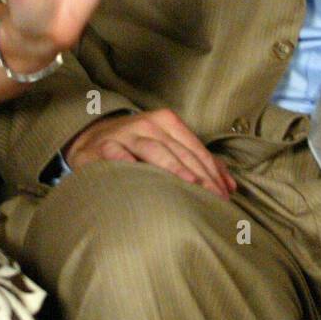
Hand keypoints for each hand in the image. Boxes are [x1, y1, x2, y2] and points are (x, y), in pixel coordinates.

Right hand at [63, 108, 238, 200]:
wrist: (90, 138)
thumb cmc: (135, 146)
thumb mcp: (165, 145)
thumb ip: (195, 161)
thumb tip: (229, 185)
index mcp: (166, 121)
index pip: (195, 147)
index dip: (212, 170)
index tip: (225, 194)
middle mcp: (148, 124)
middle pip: (180, 151)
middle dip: (201, 175)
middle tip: (215, 198)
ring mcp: (126, 134)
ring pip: (155, 151)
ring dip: (175, 168)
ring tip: (192, 184)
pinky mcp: (105, 147)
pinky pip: (120, 156)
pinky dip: (132, 164)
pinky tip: (144, 178)